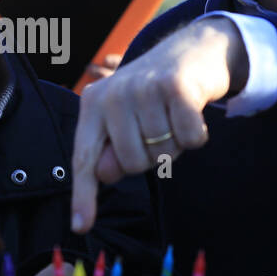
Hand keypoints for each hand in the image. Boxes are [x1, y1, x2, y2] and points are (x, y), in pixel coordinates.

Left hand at [71, 18, 246, 232]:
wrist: (192, 50)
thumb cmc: (154, 95)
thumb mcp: (127, 120)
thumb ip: (113, 150)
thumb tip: (105, 174)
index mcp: (93, 105)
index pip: (85, 158)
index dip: (83, 194)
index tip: (80, 225)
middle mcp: (113, 94)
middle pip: (132, 163)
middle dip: (151, 157)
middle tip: (158, 128)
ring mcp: (143, 88)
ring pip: (162, 153)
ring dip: (176, 144)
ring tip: (173, 116)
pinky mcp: (175, 86)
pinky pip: (189, 138)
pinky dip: (196, 134)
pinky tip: (191, 111)